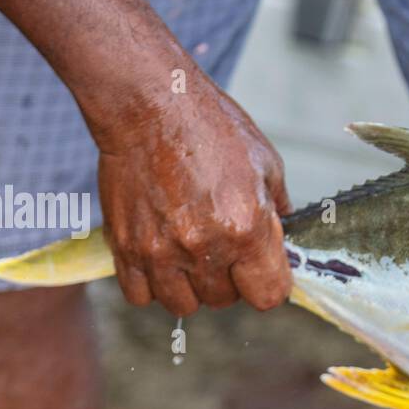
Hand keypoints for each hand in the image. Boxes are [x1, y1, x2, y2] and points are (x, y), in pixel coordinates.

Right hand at [92, 80, 291, 315]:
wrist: (149, 103)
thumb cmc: (210, 127)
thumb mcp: (266, 164)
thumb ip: (278, 210)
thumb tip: (283, 241)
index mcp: (246, 230)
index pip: (268, 296)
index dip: (268, 283)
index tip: (261, 267)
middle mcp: (204, 248)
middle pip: (224, 301)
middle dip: (228, 279)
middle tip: (221, 244)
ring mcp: (160, 251)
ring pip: (182, 304)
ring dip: (189, 285)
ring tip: (189, 251)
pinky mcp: (126, 247)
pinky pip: (140, 295)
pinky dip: (151, 284)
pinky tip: (160, 255)